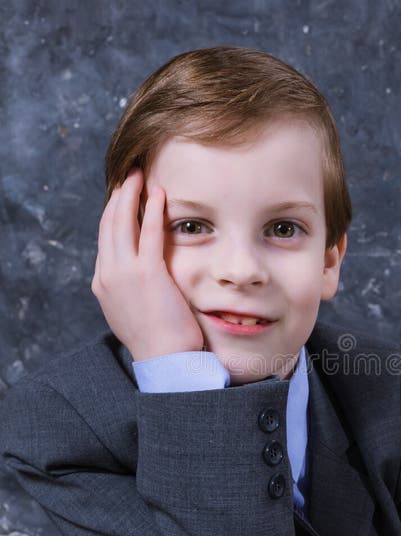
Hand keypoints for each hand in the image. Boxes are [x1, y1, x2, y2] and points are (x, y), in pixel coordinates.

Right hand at [91, 168, 204, 361]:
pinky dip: (152, 209)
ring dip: (130, 195)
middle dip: (117, 197)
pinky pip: (148, 232)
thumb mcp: (133, 312)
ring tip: (139, 176)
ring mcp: (124, 273)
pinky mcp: (147, 273)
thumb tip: (142, 280)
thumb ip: (132, 290)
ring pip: (121, 222)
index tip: (123, 198)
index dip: (113, 215)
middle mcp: (107, 275)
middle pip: (107, 225)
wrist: (164, 359)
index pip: (105, 240)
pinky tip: (159, 193)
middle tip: (129, 177)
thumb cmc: (158, 341)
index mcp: (102, 284)